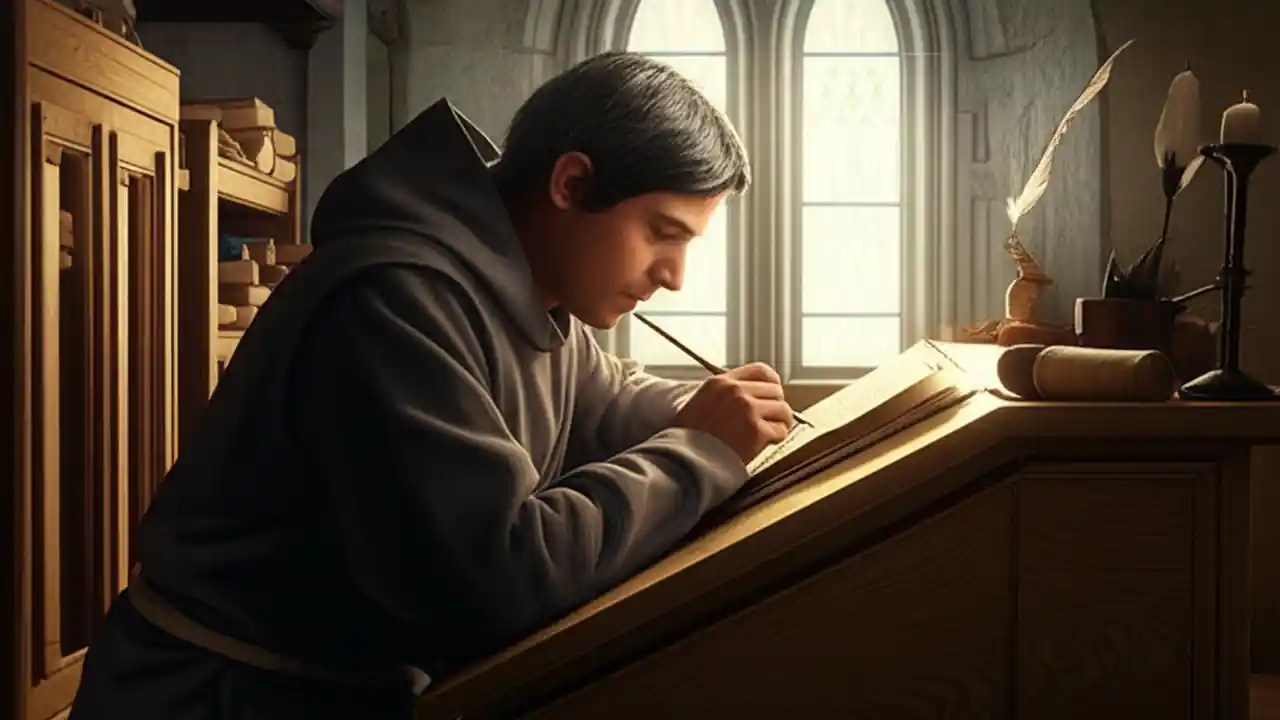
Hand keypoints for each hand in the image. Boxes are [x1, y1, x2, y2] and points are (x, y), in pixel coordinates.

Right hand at [674, 362, 794, 463]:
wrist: (685, 460)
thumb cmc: (690, 439)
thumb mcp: (701, 403)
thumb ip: (725, 395)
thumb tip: (752, 398)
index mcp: (720, 382)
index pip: (760, 371)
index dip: (773, 383)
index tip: (774, 394)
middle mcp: (735, 391)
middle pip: (775, 391)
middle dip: (775, 406)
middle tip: (771, 420)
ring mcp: (747, 409)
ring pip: (783, 409)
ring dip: (780, 422)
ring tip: (770, 433)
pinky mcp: (756, 430)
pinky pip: (781, 430)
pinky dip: (777, 438)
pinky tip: (766, 443)